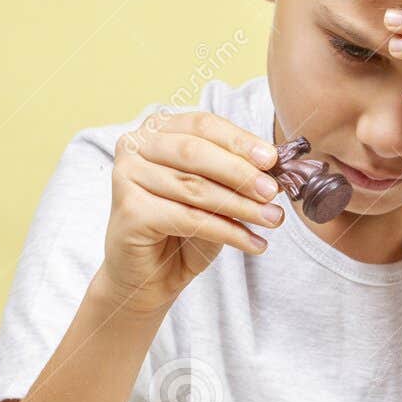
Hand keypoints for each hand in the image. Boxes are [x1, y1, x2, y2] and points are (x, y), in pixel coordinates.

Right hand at [100, 111, 284, 313]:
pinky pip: (188, 218)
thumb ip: (235, 174)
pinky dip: (227, 231)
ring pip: (195, 187)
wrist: (149, 276)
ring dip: (241, 205)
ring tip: (272, 219)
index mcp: (157, 129)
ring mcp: (126, 175)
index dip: (239, 141)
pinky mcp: (129, 210)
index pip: (203, 125)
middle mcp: (136, 146)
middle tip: (273, 191)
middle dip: (240, 172)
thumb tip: (274, 165)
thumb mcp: (214, 193)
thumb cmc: (182, 229)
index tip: (272, 159)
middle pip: (196, 152)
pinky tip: (253, 243)